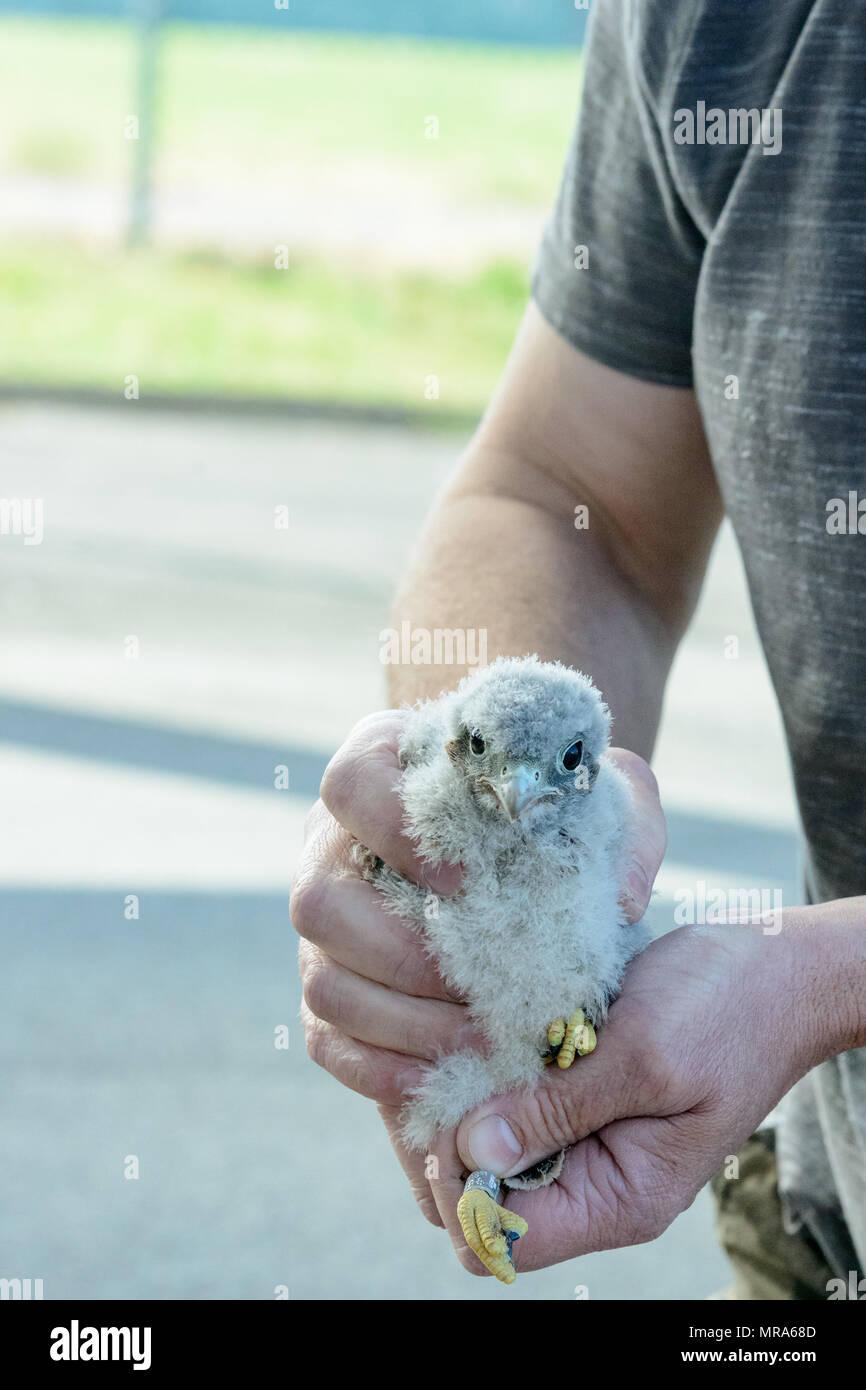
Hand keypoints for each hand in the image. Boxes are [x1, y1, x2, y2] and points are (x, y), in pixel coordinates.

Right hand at [291, 709, 666, 1226]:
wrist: (536, 856)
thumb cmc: (561, 812)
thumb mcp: (606, 797)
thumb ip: (626, 828)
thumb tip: (624, 899)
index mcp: (382, 767)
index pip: (350, 782)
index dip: (394, 833)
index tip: (468, 881)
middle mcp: (332, 842)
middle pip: (319, 898)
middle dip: (404, 956)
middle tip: (487, 987)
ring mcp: (325, 922)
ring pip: (322, 977)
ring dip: (400, 1021)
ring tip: (482, 1041)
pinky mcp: (329, 987)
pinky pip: (326, 1036)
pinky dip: (379, 1066)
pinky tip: (441, 1079)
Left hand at [426, 913, 829, 1275]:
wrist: (774, 969)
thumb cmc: (727, 1012)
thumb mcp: (644, 1058)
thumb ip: (559, 1109)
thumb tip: (474, 1150)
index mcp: (617, 1199)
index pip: (502, 1242)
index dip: (459, 1190)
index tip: (448, 1114)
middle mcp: (591, 1180)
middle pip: (480, 1200)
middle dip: (445, 1141)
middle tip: (431, 1068)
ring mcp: (581, 1136)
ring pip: (484, 1147)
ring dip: (462, 1098)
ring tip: (453, 1038)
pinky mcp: (572, 1090)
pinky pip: (507, 1099)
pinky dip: (484, 1069)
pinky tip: (474, 1023)